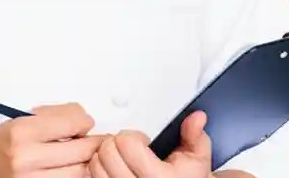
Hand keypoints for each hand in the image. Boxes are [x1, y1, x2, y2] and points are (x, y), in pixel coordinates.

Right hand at [0, 102, 105, 177]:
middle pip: (82, 151)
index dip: (84, 122)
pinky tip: (67, 168)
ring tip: (78, 156)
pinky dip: (73, 175)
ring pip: (80, 172)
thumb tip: (84, 119)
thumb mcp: (20, 120)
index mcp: (21, 133)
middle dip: (92, 144)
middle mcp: (26, 159)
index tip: (84, 123)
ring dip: (85, 162)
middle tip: (93, 140)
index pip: (73, 123)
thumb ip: (54, 115)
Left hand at [88, 111, 211, 177]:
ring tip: (122, 158)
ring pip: (95, 165)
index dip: (134, 136)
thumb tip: (196, 117)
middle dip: (117, 143)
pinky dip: (97, 169)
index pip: (127, 144)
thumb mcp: (197, 158)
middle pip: (107, 152)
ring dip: (104, 156)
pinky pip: (91, 177)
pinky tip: (113, 169)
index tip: (142, 142)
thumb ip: (195, 135)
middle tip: (130, 148)